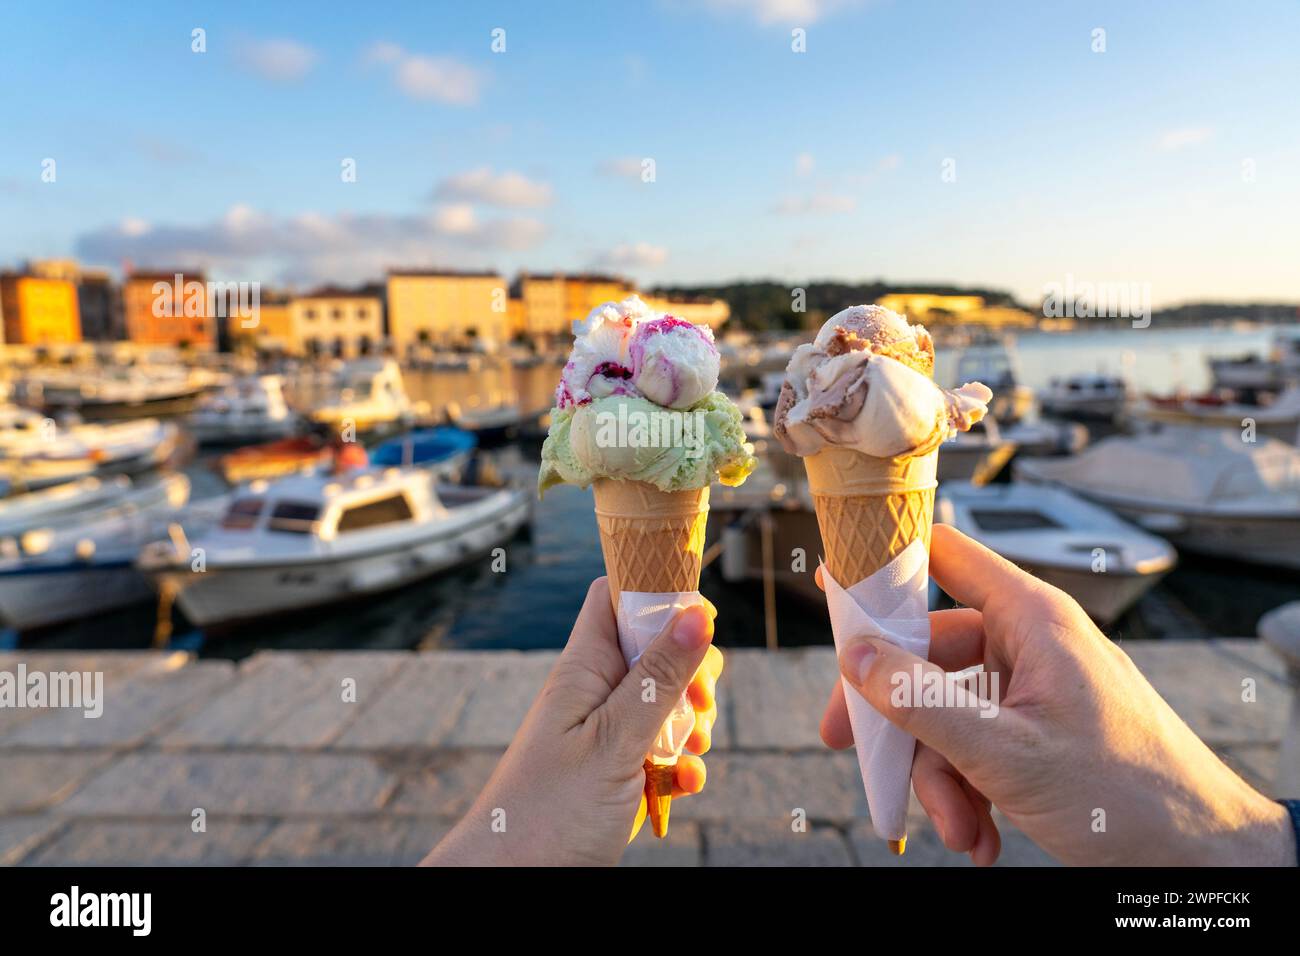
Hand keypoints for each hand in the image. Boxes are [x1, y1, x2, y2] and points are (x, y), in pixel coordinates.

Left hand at [424, 577, 721, 865]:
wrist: (512, 882)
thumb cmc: (547, 812)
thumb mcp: (614, 742)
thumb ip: (658, 678)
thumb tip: (698, 613)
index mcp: (585, 667)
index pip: (617, 595)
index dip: (658, 591)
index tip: (699, 618)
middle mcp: (595, 692)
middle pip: (657, 648)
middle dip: (692, 672)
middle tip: (698, 703)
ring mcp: (607, 732)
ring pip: (667, 701)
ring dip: (692, 724)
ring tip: (688, 751)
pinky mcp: (618, 770)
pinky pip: (661, 750)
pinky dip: (680, 764)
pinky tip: (681, 785)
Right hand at [820, 524, 1295, 866]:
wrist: (1200, 858)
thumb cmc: (1126, 794)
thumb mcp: (1005, 751)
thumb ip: (922, 701)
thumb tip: (855, 659)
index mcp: (1030, 618)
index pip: (943, 555)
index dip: (886, 564)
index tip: (834, 587)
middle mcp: (1028, 642)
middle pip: (927, 652)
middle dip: (898, 716)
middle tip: (852, 746)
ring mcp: (1031, 687)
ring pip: (946, 709)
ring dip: (939, 775)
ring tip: (959, 828)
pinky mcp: (1035, 728)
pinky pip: (974, 742)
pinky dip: (967, 790)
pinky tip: (979, 835)